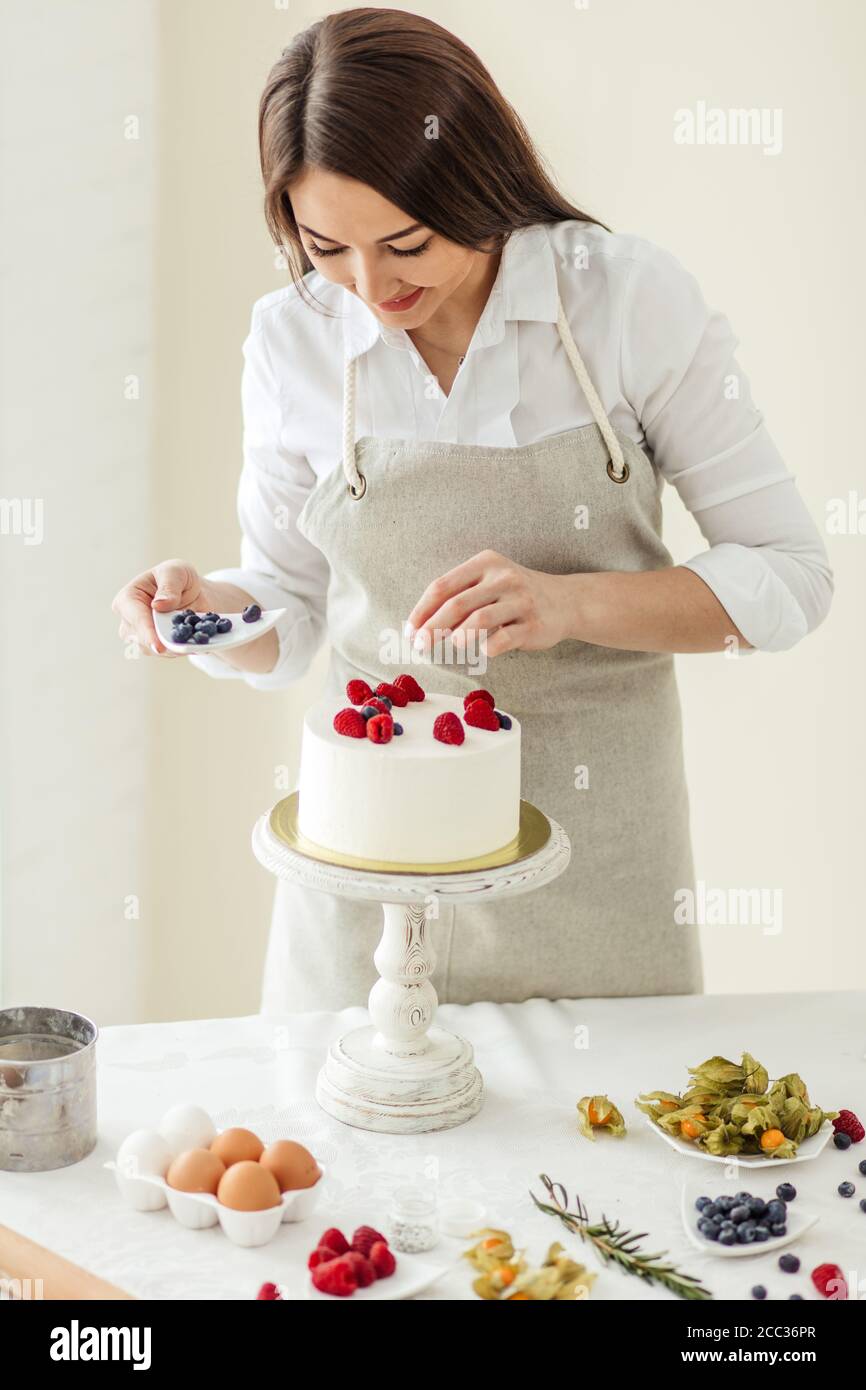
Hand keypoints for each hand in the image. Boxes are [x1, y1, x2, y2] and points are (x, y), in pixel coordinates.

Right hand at [112, 559, 213, 655]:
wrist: (192, 592)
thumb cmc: (178, 577)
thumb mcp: (176, 571)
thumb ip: (169, 586)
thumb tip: (159, 605)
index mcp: (128, 599)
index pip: (136, 619)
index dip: (148, 632)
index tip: (159, 646)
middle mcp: (128, 621)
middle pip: (142, 639)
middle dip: (165, 642)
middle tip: (188, 641)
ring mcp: (139, 637)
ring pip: (155, 650)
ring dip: (175, 647)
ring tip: (194, 637)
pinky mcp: (153, 647)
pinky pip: (167, 654)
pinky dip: (181, 649)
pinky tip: (193, 641)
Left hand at [406, 550, 571, 659]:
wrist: (564, 601)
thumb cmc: (514, 595)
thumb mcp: (488, 583)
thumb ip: (459, 597)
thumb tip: (421, 626)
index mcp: (485, 563)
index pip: (443, 586)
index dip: (422, 610)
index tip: (410, 630)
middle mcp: (503, 578)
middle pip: (457, 603)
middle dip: (433, 627)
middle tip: (420, 645)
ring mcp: (520, 601)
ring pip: (480, 619)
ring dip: (459, 637)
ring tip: (451, 647)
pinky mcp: (533, 624)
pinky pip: (505, 638)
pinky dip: (488, 648)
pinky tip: (482, 652)